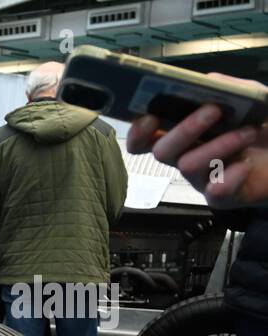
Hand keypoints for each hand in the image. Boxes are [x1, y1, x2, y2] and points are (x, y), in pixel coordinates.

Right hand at [126, 74, 267, 208]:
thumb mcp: (250, 95)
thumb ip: (225, 87)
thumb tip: (203, 83)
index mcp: (188, 131)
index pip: (148, 135)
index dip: (140, 130)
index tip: (149, 117)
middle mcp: (189, 154)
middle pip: (162, 151)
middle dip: (184, 130)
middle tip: (213, 111)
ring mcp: (203, 177)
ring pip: (188, 166)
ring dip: (220, 145)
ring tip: (249, 131)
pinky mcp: (222, 196)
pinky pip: (214, 191)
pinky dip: (231, 175)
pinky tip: (247, 163)